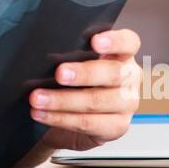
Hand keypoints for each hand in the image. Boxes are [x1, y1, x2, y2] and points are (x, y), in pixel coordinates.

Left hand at [29, 28, 141, 152]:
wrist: (80, 115)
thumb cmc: (78, 80)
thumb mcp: (79, 61)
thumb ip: (73, 53)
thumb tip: (44, 48)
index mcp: (123, 55)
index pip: (129, 42)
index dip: (115, 41)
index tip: (95, 41)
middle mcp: (129, 78)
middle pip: (113, 74)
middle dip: (83, 74)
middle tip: (59, 74)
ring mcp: (126, 104)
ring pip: (96, 101)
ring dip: (63, 100)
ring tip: (39, 98)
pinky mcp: (117, 127)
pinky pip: (87, 123)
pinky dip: (60, 118)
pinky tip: (43, 114)